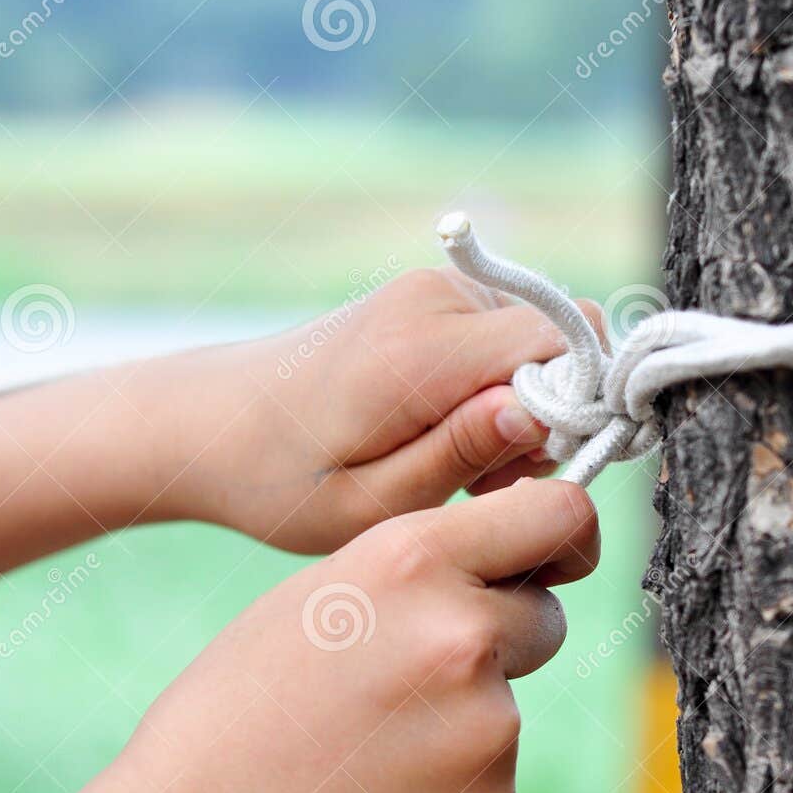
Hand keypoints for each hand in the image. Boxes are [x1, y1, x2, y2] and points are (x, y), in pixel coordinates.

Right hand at [0, 478, 599, 792]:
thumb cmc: (244, 700)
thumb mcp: (326, 589)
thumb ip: (425, 566)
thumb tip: (517, 560)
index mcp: (414, 558)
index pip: (559, 511)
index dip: (566, 531)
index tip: (557, 553)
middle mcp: (463, 631)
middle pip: (545, 614)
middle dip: (504, 632)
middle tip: (415, 667)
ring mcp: (486, 721)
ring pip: (511, 693)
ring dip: (467, 705)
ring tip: (372, 735)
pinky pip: (495, 764)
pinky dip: (453, 773)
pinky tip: (379, 784)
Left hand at [136, 267, 603, 551]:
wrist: (211, 423)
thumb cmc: (280, 479)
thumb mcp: (367, 503)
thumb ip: (460, 455)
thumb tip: (544, 411)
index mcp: (418, 349)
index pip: (562, 343)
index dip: (580, 408)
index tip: (541, 473)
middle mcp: (434, 298)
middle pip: (563, 337)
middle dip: (557, 414)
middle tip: (495, 482)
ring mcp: (434, 289)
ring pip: (545, 338)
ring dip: (530, 407)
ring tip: (464, 469)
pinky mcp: (434, 297)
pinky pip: (511, 335)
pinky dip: (505, 389)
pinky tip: (454, 439)